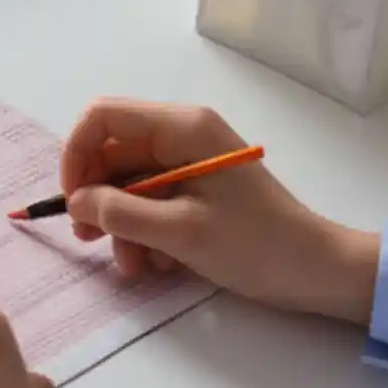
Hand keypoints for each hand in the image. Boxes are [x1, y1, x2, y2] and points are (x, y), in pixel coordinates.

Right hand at [61, 98, 378, 324]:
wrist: (314, 270)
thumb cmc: (254, 244)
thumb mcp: (178, 232)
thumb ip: (120, 213)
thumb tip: (78, 201)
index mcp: (182, 127)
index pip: (103, 117)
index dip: (76, 155)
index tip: (74, 201)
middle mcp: (183, 135)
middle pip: (112, 153)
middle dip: (97, 198)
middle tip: (89, 240)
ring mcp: (190, 163)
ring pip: (128, 184)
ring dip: (121, 225)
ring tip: (133, 267)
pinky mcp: (197, 190)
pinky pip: (151, 202)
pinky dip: (144, 233)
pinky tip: (158, 265)